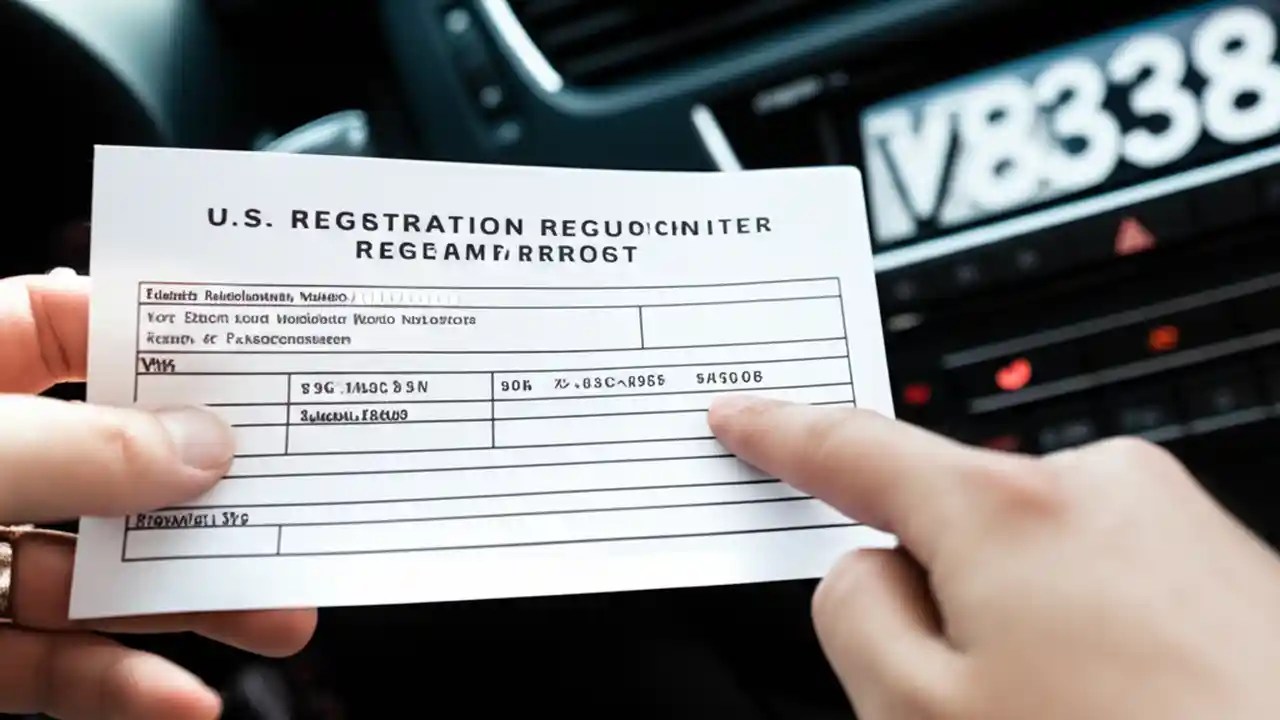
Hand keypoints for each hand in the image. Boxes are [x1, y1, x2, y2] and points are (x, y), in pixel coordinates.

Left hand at [0, 270, 316, 719]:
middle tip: (299, 508)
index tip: (256, 357)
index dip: (157, 336)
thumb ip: (87, 452)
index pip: (63, 326)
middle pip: (113, 466)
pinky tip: (186, 700)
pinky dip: (120, 686)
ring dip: (191, 602)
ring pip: (98, 575)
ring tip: (279, 618)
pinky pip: (53, 667)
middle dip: (210, 498)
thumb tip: (206, 448)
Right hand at [708, 396, 1279, 719]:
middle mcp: (1099, 488)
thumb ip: (853, 616)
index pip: (853, 450)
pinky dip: (1091, 639)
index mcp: (1009, 509)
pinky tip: (1122, 711)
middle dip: (938, 595)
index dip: (782, 436)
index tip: (744, 418)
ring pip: (1033, 559)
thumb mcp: (923, 719)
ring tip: (1069, 718)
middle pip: (953, 519)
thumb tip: (865, 569)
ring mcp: (1176, 520)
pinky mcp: (1227, 564)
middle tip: (972, 704)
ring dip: (1022, 628)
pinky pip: (1108, 580)